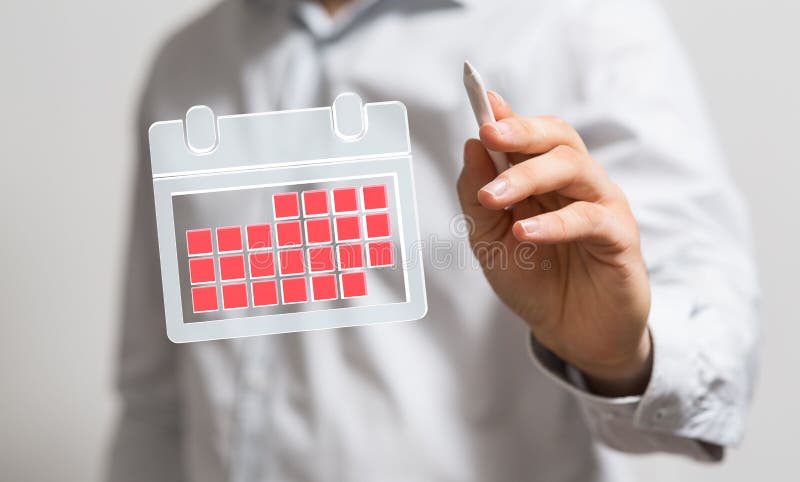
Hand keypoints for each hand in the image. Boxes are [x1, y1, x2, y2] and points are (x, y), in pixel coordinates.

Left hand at [457, 92, 651, 396]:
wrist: (570, 334)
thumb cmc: (534, 282)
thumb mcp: (489, 241)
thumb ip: (478, 196)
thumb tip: (471, 146)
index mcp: (546, 180)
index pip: (532, 135)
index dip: (508, 116)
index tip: (481, 100)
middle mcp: (577, 185)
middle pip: (559, 139)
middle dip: (522, 132)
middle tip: (488, 134)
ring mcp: (602, 206)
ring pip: (575, 168)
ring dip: (529, 177)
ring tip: (494, 196)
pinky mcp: (620, 238)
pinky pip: (590, 218)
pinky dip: (555, 223)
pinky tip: (524, 233)